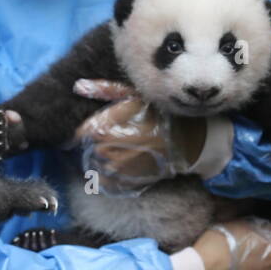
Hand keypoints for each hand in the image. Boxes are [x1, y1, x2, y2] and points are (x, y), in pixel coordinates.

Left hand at [72, 79, 205, 193]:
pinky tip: (122, 167)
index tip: (86, 132)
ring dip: (104, 160)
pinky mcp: (131, 181)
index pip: (82, 133)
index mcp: (107, 126)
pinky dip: (110, 178)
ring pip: (99, 166)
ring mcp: (120, 167)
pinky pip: (110, 183)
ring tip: (121, 151)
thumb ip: (105, 90)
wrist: (192, 138)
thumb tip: (78, 86)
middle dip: (97, 144)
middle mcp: (110, 148)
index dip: (81, 132)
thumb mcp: (134, 94)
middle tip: (113, 138)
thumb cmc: (162, 113)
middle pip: (91, 149)